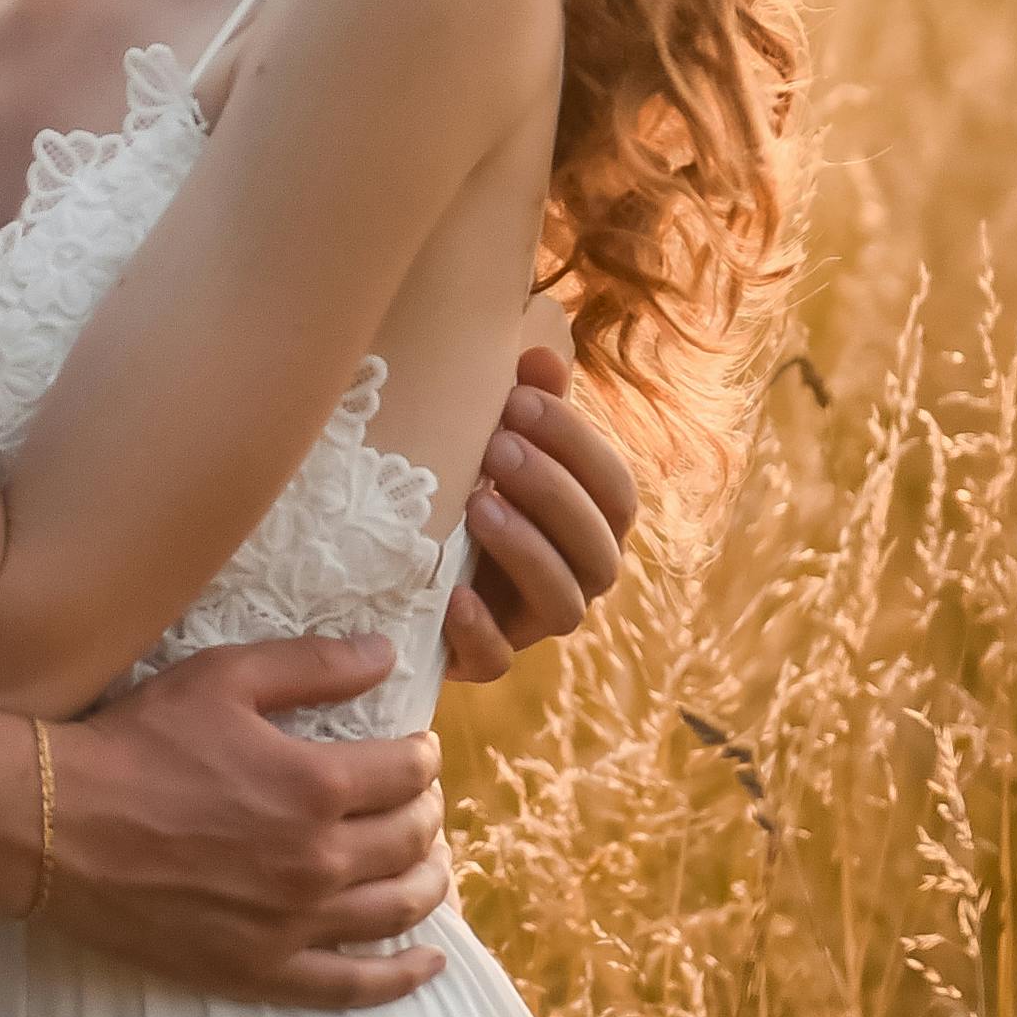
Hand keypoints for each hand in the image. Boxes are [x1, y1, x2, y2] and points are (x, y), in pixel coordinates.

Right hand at [49, 636, 453, 1011]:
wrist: (53, 826)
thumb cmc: (135, 744)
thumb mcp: (222, 679)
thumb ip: (313, 667)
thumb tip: (387, 654)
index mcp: (316, 784)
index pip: (409, 773)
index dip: (422, 756)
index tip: (415, 750)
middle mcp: (318, 860)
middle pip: (412, 840)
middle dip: (427, 813)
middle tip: (417, 801)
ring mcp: (293, 923)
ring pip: (397, 908)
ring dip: (428, 881)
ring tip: (430, 864)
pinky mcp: (261, 969)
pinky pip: (352, 985)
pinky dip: (401, 976)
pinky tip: (428, 962)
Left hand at [441, 340, 637, 683]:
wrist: (400, 564)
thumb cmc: (467, 488)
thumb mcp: (494, 446)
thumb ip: (525, 404)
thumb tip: (538, 355)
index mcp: (593, 523)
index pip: (615, 489)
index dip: (578, 445)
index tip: (519, 399)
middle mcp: (578, 576)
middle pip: (597, 547)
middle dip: (552, 492)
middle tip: (497, 445)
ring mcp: (532, 623)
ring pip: (563, 605)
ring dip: (527, 552)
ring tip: (478, 504)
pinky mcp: (483, 660)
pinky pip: (498, 661)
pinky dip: (480, 631)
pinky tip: (454, 594)